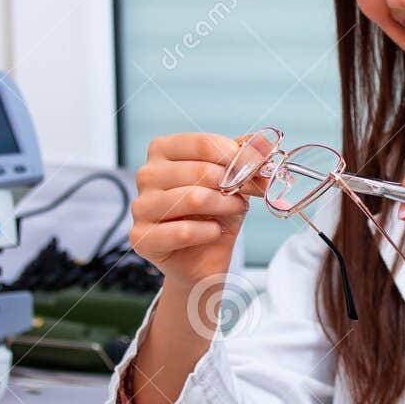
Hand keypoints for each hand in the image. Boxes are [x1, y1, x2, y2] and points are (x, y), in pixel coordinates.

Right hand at [128, 132, 263, 287]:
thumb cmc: (214, 215)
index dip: (235, 156)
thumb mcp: (234, 181)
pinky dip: (208, 232)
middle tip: (246, 195)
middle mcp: (146, 174)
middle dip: (234, 184)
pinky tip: (213, 232)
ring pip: (193, 198)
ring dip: (225, 206)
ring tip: (233, 210)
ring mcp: (140, 206)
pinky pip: (183, 231)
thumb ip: (244, 158)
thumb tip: (264, 143)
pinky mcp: (141, 237)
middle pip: (200, 171)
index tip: (255, 167)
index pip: (202, 143)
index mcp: (162, 151)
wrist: (203, 260)